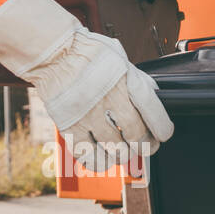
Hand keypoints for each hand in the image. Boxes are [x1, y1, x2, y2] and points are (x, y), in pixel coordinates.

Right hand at [0, 0, 172, 169]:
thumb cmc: (85, 52)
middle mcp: (109, 97)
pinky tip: (100, 158)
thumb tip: (153, 97)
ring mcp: (88, 113)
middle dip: (144, 146)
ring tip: (120, 151)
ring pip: (114, 149)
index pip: (153, 112)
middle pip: (136, 135)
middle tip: (143, 147)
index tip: (162, 136)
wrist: (52, 52)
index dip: (162, 129)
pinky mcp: (69, 124)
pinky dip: (97, 161)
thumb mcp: (118, 57)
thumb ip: (135, 78)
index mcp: (125, 79)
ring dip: (122, 154)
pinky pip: (87, 154)